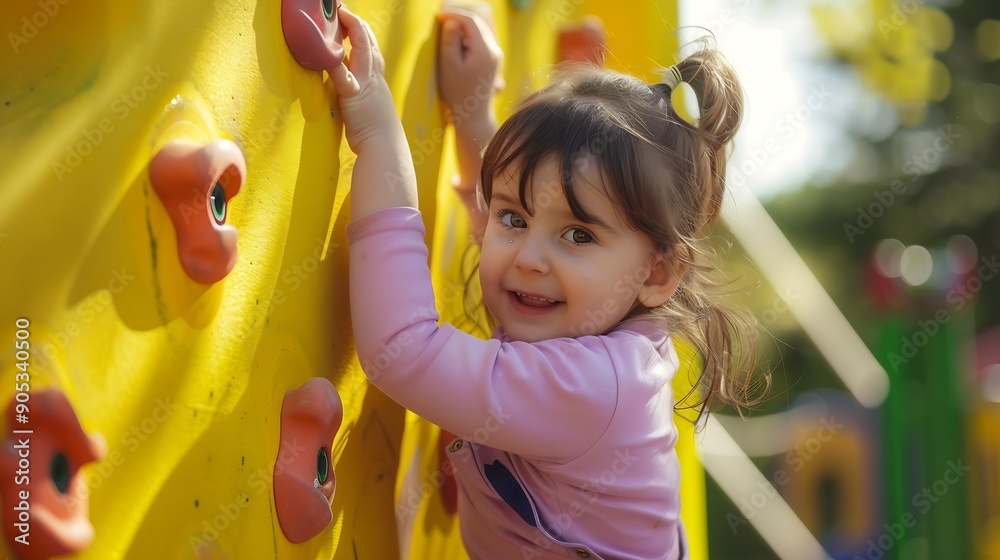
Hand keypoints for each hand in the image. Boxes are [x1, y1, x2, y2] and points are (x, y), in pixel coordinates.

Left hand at [330, 5, 401, 154]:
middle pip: (369, 43)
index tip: (350, 19)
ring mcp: (366, 85)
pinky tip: (327, 52)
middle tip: (344, 10)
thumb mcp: (368, 106)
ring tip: (342, 16)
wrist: (385, 148)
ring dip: (352, 31)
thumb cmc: (376, 133)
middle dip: (357, 24)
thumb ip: (358, 92)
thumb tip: (346, 85)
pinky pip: (344, 76)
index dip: (361, 31)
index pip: (371, 48)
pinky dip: (336, 64)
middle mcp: (374, 77)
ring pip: (362, 51)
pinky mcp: (354, 96)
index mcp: (377, 80)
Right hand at [437, 6, 503, 131]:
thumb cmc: (457, 93)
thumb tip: (451, 21)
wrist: (473, 115)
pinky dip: (468, 36)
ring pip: (480, 30)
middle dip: (459, 17)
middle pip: (477, 22)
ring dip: (463, 27)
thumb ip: (450, 41)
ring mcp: (495, 55)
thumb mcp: (448, 66)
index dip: (453, 14)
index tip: (437, 16)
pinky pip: (481, 40)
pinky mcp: (492, 60)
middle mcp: (494, 50)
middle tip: (440, 19)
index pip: (470, 20)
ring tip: (446, 33)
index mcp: (484, 50)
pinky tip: (456, 45)